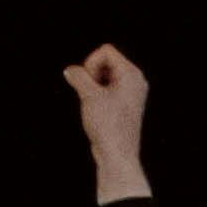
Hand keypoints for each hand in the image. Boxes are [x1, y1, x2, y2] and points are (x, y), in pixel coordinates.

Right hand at [64, 39, 149, 186]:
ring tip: (94, 103)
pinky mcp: (126, 103)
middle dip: (92, 73)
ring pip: (105, 75)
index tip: (89, 83)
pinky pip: (107, 87)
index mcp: (132, 74)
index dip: (91, 63)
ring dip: (93, 84)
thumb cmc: (108, 126)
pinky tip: (97, 109)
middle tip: (91, 93)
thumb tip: (70, 70)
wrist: (117, 155)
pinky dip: (98, 93)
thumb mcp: (88, 95)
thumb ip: (78, 76)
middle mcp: (136, 81)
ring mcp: (132, 93)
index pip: (106, 51)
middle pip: (106, 60)